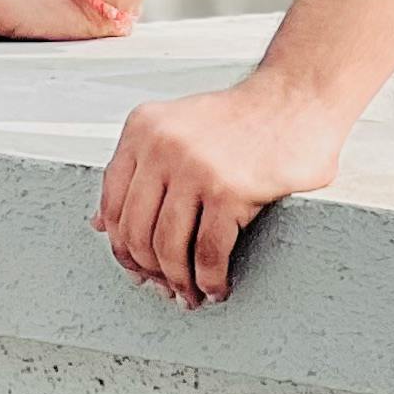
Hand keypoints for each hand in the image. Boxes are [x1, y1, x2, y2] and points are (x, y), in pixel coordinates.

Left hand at [95, 76, 343, 306]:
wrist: (295, 98)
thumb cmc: (238, 122)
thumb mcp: (175, 129)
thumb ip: (139, 170)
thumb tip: (98, 224)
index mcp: (143, 128)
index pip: (112, 204)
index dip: (123, 247)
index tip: (140, 269)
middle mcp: (162, 144)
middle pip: (136, 232)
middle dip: (150, 272)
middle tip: (168, 290)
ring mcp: (195, 167)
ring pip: (168, 249)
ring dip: (180, 284)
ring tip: (193, 295)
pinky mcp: (230, 191)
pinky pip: (208, 255)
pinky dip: (211, 281)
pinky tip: (219, 287)